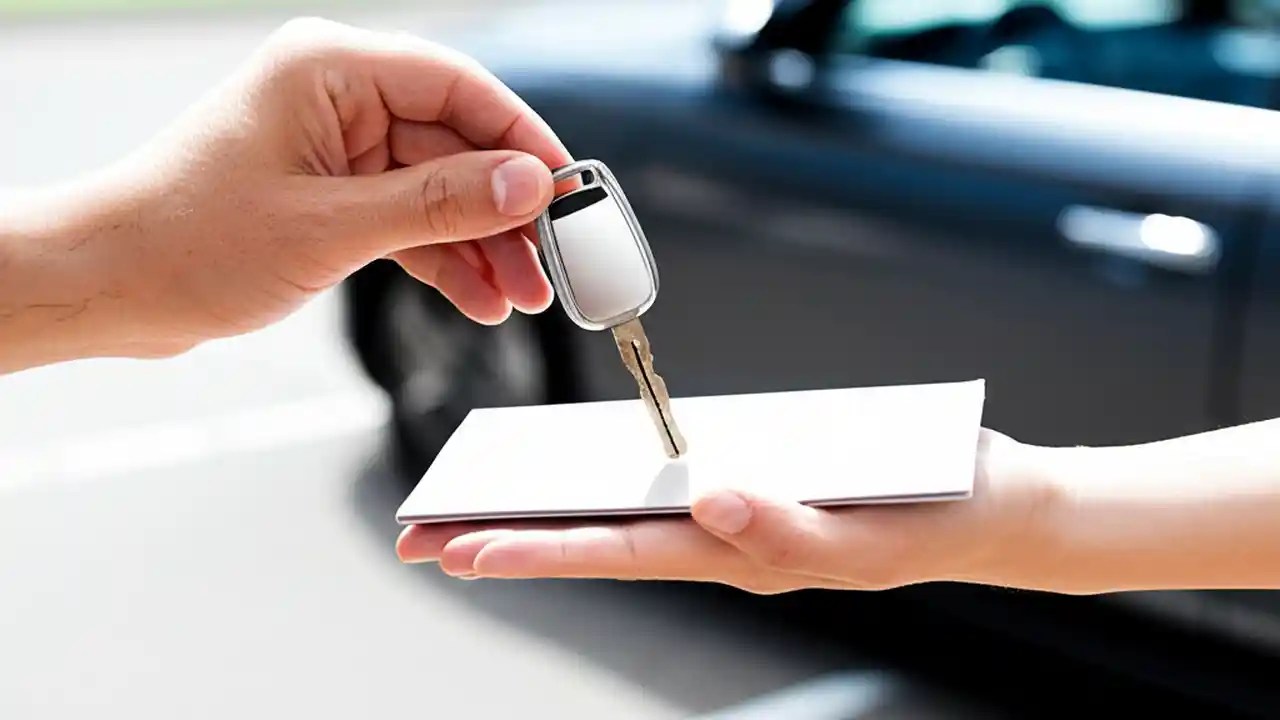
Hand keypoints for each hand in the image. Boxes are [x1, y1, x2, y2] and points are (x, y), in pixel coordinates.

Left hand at [2, 17, 570, 367]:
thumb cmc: (187, 241)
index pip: (456, 87)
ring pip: (438, 189)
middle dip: (506, 210)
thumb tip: (524, 186)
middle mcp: (337, 99)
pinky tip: (479, 298)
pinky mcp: (331, 195)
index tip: (568, 188)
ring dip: (482, 243)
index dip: (521, 139)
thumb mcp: (330, 227)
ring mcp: (335, 149)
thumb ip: (437, 204)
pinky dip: (443, 258)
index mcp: (329, 70)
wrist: (112, 286)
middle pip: (455, 144)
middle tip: (553, 261)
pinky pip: (409, 219)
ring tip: (522, 294)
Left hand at [395, 430, 1070, 593]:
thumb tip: (705, 503)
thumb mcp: (865, 532)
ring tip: (481, 509)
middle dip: (510, 540)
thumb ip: (787, 528)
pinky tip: (583, 471)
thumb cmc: (930, 521)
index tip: (457, 548)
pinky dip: (611, 481)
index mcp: (736, 553)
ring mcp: (733, 514)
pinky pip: (668, 485)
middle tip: (427, 537)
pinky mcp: (754, 480)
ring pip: (624, 515)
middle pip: (598, 538)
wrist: (988, 509)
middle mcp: (721, 539)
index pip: (612, 552)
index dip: (533, 550)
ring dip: (549, 512)